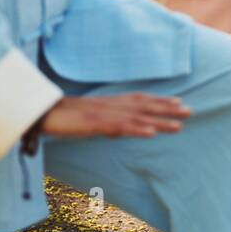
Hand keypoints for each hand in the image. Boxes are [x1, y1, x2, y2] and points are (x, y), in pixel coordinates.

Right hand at [38, 94, 191, 138]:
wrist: (40, 112)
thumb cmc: (62, 117)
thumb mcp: (87, 119)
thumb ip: (104, 122)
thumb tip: (116, 129)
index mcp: (108, 102)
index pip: (139, 99)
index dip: (159, 100)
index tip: (178, 102)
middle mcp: (110, 104)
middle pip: (144, 105)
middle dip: (167, 108)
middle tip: (190, 111)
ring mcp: (104, 113)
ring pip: (138, 117)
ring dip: (159, 120)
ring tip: (179, 125)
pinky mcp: (95, 124)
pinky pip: (120, 127)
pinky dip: (138, 129)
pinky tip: (152, 132)